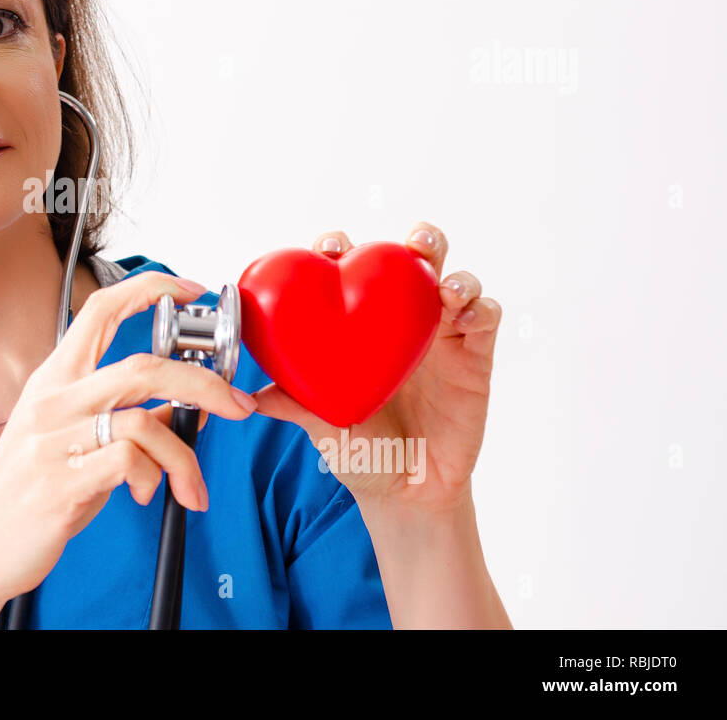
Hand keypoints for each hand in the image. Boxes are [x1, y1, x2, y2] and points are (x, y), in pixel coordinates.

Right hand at [0, 271, 258, 606]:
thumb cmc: (27, 495)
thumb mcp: (74, 444)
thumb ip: (125, 420)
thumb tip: (185, 407)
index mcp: (53, 380)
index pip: (100, 309)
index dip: (149, 287)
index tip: (190, 290)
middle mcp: (52, 401)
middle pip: (143, 367)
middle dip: (204, 383)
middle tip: (236, 405)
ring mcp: (53, 439)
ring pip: (145, 422)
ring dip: (183, 458)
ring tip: (188, 486)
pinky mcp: (59, 481)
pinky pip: (129, 463)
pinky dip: (153, 479)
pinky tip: (146, 495)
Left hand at [251, 222, 501, 516]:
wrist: (405, 492)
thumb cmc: (358, 448)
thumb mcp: (320, 425)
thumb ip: (291, 404)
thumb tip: (249, 395)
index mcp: (358, 322)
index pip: (349, 269)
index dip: (340, 248)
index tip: (329, 249)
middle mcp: (400, 319)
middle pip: (410, 261)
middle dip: (415, 240)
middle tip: (408, 245)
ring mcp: (440, 335)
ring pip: (454, 280)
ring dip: (452, 270)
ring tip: (443, 284)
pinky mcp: (474, 356)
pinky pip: (485, 319)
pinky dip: (479, 307)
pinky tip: (464, 315)